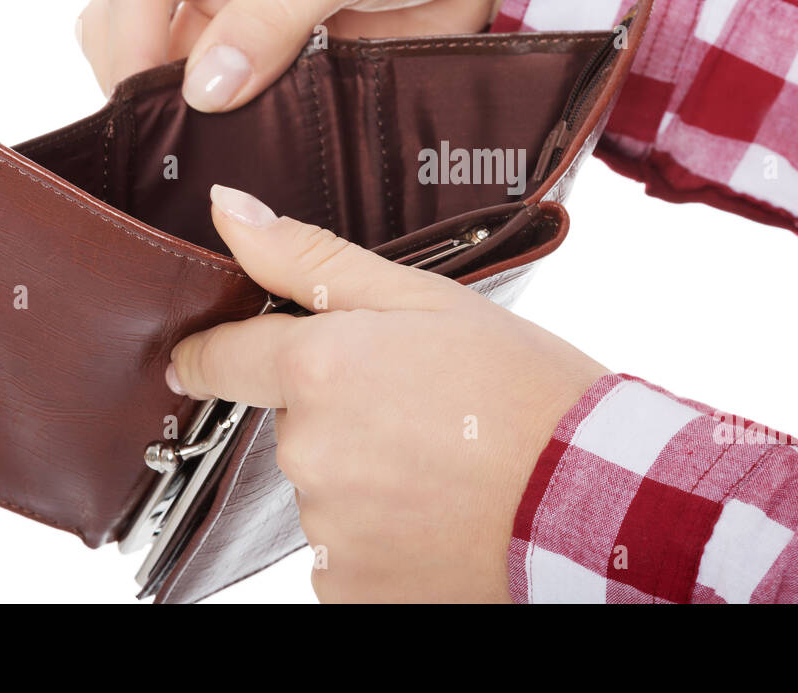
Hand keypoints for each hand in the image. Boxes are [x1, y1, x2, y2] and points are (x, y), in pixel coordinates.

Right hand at [78, 0, 555, 109]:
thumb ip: (271, 18)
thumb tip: (201, 93)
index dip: (131, 50)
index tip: (149, 117)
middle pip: (137, 21)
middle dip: (148, 80)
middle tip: (178, 143)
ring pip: (175, 59)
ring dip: (188, 104)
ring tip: (210, 151)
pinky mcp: (278, 37)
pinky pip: (230, 82)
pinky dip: (229, 114)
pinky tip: (241, 143)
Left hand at [167, 185, 605, 601]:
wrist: (593, 497)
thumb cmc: (523, 385)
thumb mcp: (426, 298)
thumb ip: (311, 258)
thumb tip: (226, 210)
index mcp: (318, 371)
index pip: (218, 362)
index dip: (210, 356)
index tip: (204, 359)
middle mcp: (308, 453)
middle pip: (292, 424)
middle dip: (339, 411)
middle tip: (420, 407)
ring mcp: (329, 530)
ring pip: (324, 487)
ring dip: (364, 474)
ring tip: (443, 464)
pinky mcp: (350, 587)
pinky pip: (344, 550)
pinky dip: (380, 532)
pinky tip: (437, 512)